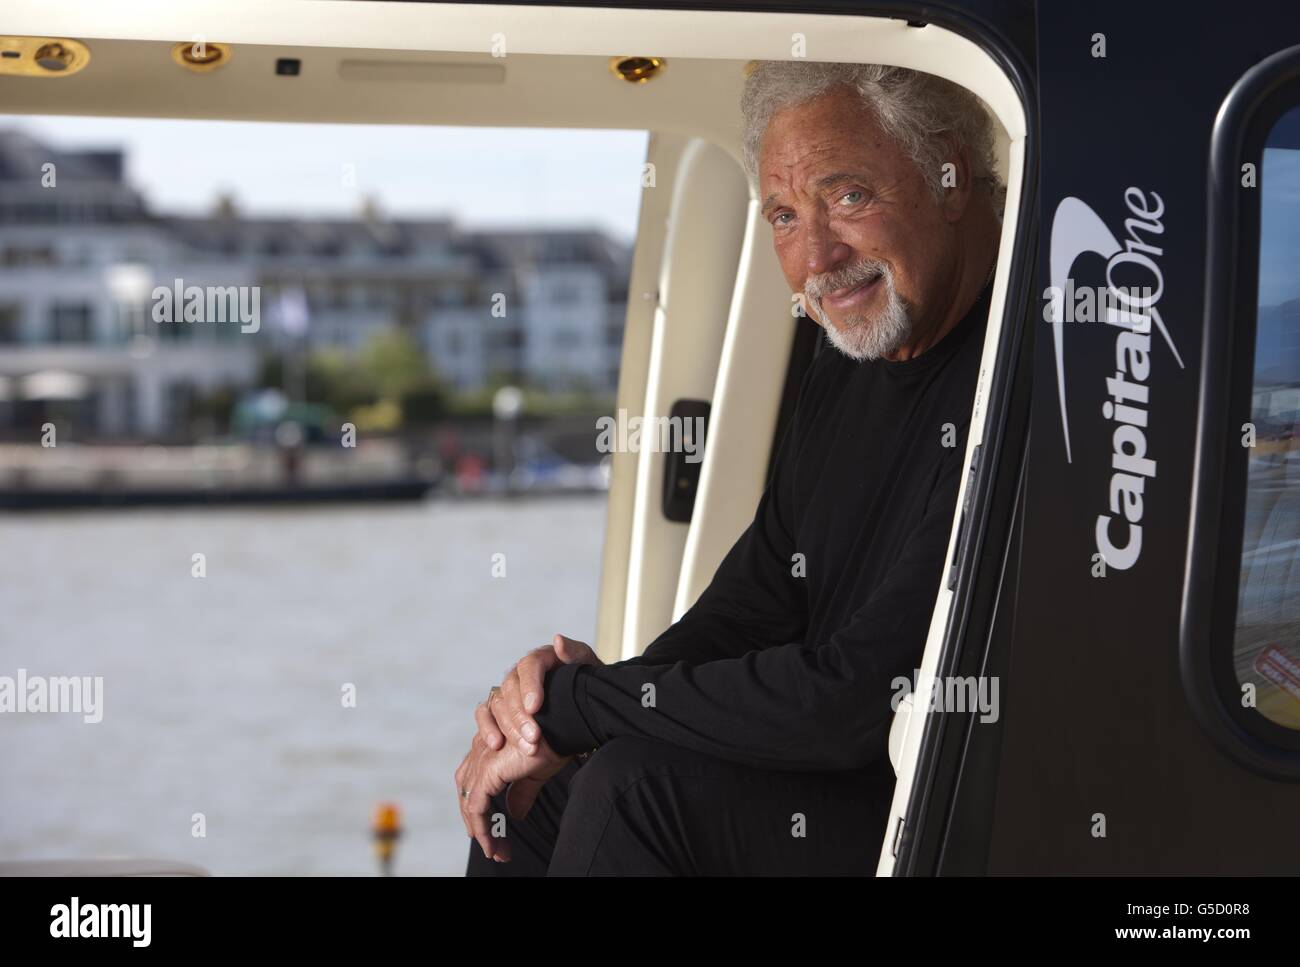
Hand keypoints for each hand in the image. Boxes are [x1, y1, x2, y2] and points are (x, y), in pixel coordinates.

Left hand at [454, 731, 570, 861]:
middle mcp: (480, 752)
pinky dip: (481, 827)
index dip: (483, 810)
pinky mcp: (487, 771)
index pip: (476, 784)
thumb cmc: (552, 743)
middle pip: (468, 793)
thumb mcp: (534, 776)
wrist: (560, 729)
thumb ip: (521, 794)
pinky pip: (476, 807)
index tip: (497, 835)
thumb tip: (514, 813)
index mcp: (489, 750)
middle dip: (477, 822)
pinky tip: (491, 842)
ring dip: (479, 830)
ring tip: (493, 850)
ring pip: (469, 803)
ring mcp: (481, 761)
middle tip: (493, 846)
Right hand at [475, 634, 602, 757]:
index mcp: (542, 659)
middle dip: (520, 715)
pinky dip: (487, 728)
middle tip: (534, 737)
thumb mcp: (587, 666)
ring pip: (498, 704)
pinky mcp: (500, 708)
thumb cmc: (587, 684)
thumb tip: (558, 641)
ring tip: (528, 747)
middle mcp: (521, 673)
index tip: (535, 707)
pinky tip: (497, 744)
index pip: (529, 666)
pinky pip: (485, 714)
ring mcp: (508, 691)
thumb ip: (575, 652)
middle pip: (511, 688)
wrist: (587, 704)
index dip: (529, 686)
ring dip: (510, 727)